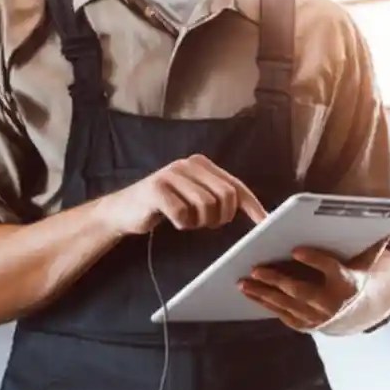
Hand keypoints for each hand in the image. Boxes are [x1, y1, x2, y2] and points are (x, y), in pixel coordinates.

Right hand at [96, 154, 267, 235]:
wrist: (124, 210)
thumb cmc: (165, 206)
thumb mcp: (195, 198)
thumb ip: (219, 198)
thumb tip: (257, 214)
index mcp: (202, 164)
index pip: (236, 185)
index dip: (253, 206)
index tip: (266, 223)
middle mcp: (188, 164)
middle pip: (226, 196)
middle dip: (221, 217)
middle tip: (208, 224)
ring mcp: (171, 174)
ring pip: (206, 206)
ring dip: (200, 222)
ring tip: (188, 221)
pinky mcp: (156, 189)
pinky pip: (182, 214)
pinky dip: (182, 224)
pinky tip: (174, 221)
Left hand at [238, 240, 388, 330]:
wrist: (352, 312)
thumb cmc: (353, 276)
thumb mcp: (364, 262)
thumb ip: (370, 244)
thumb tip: (385, 221)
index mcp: (346, 283)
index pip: (330, 269)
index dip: (314, 260)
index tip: (296, 249)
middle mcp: (330, 304)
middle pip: (300, 290)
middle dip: (277, 279)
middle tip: (255, 268)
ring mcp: (315, 317)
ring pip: (285, 303)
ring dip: (262, 292)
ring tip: (242, 281)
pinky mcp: (302, 324)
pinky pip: (279, 312)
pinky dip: (262, 302)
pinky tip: (247, 290)